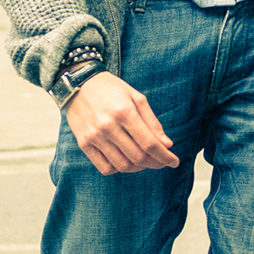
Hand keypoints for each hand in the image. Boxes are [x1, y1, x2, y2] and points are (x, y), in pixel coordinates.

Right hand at [65, 72, 179, 174]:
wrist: (79, 84)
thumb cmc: (111, 89)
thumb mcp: (137, 98)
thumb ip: (152, 123)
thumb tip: (166, 145)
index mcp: (124, 112)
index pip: (149, 143)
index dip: (165, 156)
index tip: (174, 161)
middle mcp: (108, 126)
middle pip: (138, 157)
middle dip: (155, 163)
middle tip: (162, 161)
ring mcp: (94, 137)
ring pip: (122, 165)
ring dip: (139, 168)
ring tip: (146, 162)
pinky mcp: (84, 144)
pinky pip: (105, 167)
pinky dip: (119, 169)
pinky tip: (126, 161)